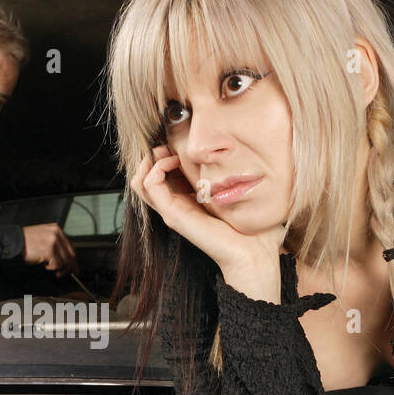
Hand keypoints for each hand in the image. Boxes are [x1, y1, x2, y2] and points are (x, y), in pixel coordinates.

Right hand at [21, 223, 77, 278]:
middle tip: (69, 273)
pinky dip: (51, 267)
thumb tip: (65, 256)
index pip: (70, 246)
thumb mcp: (43, 236)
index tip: (74, 266)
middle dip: (70, 266)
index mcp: (56, 229)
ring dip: (58, 267)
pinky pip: (56, 264)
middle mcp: (56, 233)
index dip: (72, 258)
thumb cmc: (25, 241)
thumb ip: (55, 242)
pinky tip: (44, 264)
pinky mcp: (49, 250)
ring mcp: (53, 241)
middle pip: (70, 253)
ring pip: (64, 260)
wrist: (13, 241)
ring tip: (48, 266)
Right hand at [129, 144, 285, 281]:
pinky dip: (156, 167)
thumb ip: (229, 175)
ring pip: (140, 180)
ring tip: (170, 154)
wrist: (253, 251)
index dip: (164, 154)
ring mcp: (171, 211)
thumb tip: (235, 152)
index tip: (180, 143)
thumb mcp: (237, 192)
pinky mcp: (173, 214)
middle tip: (171, 146)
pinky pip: (149, 184)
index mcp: (188, 201)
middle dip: (154, 155)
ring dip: (152, 160)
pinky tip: (173, 161)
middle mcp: (175, 206)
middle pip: (145, 177)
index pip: (161, 175)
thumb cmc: (251, 226)